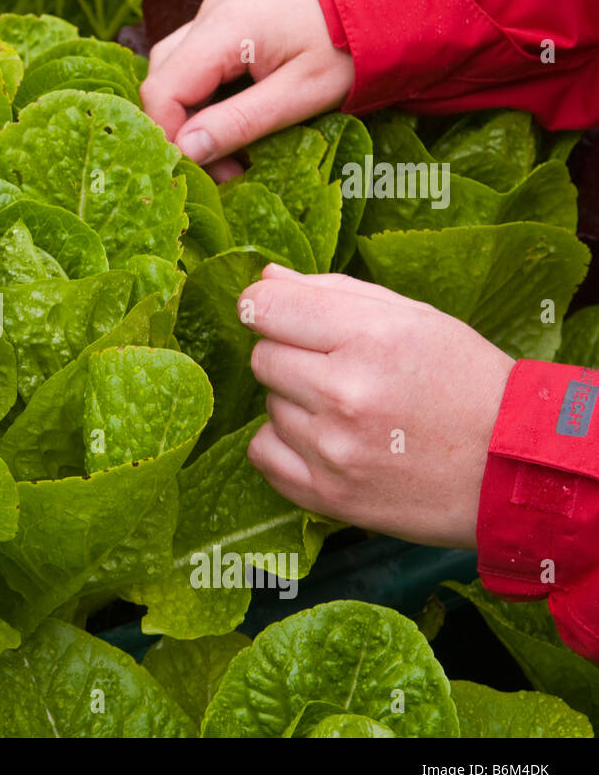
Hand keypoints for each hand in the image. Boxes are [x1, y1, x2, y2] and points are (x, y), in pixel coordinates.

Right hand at [140, 0, 353, 180]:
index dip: (169, 136)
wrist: (385, 3)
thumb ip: (238, 123)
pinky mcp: (228, 18)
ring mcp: (217, 10)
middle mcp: (210, 12)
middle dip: (181, 130)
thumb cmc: (350, 49)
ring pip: (175, 72)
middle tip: (224, 168)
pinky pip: (196, 62)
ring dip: (192, 116)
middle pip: (162, 80)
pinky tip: (234, 120)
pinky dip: (206, 98)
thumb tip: (185, 151)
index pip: (162, 89)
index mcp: (224, 26)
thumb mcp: (300, 95)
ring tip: (231, 149)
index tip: (201, 171)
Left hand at [241, 264, 514, 548]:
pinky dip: (284, 446)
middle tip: (337, 370)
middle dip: (290, 356)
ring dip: (297, 404)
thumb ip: (333, 292)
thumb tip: (265, 280)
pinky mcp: (327, 494)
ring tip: (351, 412)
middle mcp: (346, 391)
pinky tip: (326, 443)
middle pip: (262, 357)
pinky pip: (262, 453)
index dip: (263, 307)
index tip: (275, 314)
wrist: (513, 469)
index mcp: (371, 336)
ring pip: (268, 406)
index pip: (265, 307)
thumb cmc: (465, 383)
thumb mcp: (416, 319)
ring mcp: (333, 448)